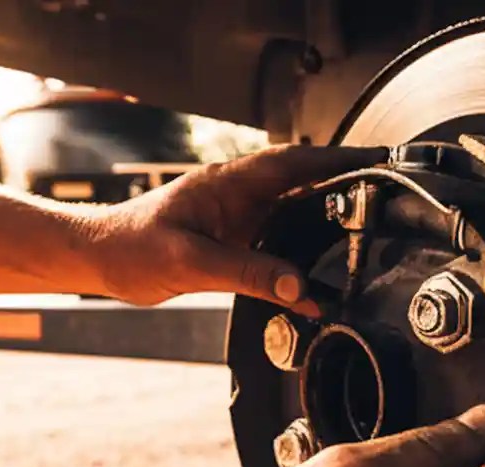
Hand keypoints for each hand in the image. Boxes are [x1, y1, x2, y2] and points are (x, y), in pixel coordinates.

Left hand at [86, 145, 385, 314]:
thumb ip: (248, 273)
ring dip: (326, 217)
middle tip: (384, 199)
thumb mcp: (191, 263)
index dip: (337, 161)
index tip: (374, 163)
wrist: (100, 259)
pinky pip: (277, 238)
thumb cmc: (132, 249)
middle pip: (303, 182)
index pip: (295, 163)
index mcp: (229, 184)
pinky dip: (302, 249)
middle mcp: (237, 194)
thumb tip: (299, 287)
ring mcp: (237, 215)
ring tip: (365, 232)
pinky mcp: (232, 238)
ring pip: (294, 210)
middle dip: (344, 186)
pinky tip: (318, 272)